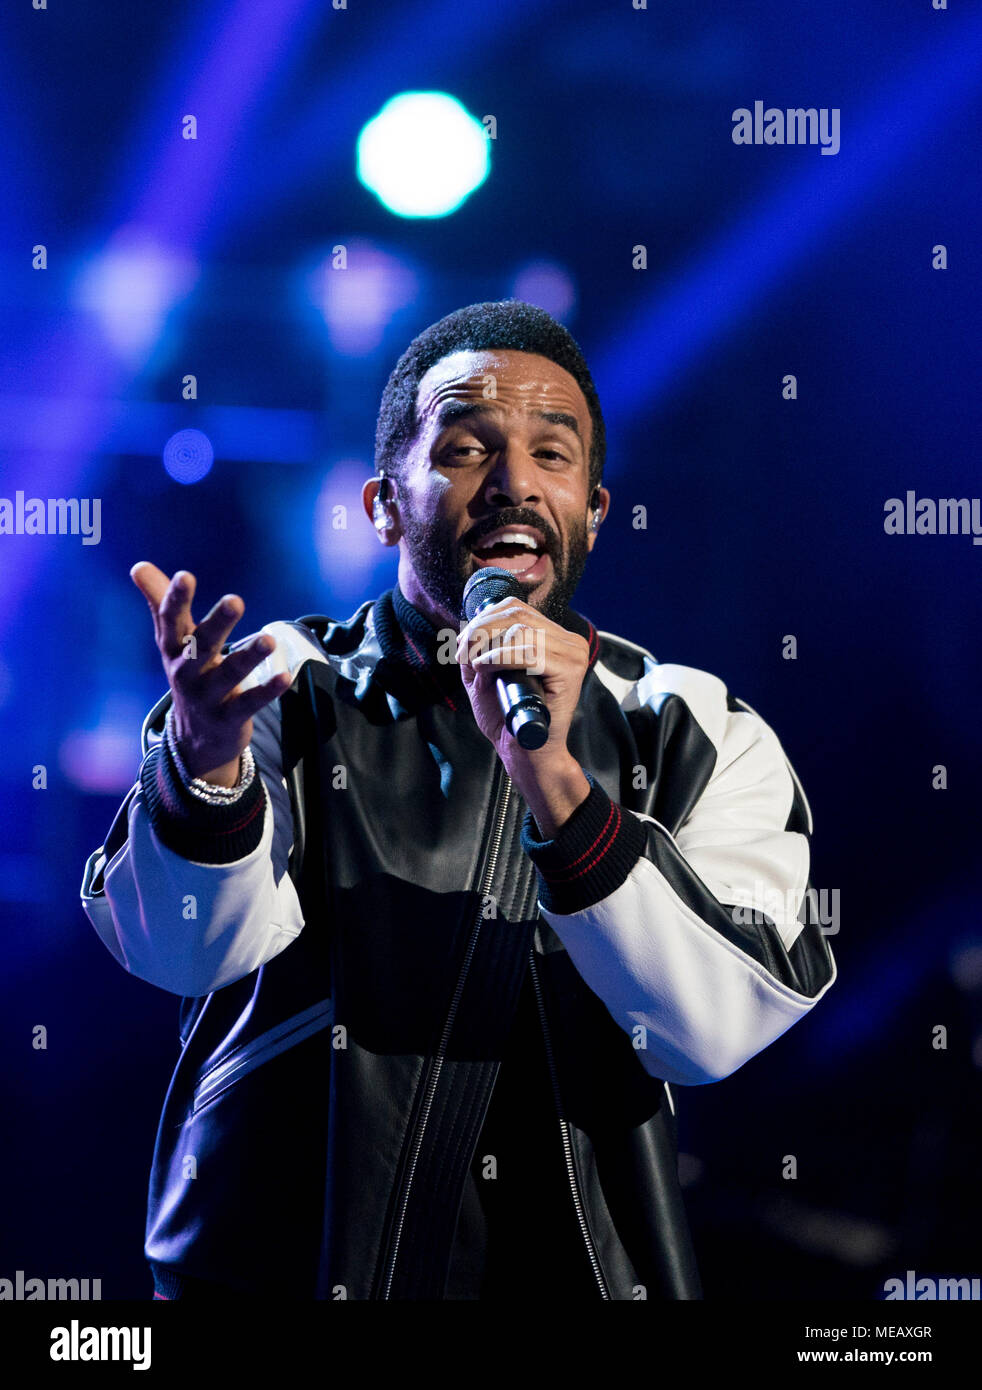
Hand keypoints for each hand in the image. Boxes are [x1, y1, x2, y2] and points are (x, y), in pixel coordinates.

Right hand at [130, 562, 290, 785]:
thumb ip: (160, 603)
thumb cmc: (188, 675)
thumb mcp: (172, 642)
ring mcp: (207, 698)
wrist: (193, 739)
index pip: (171, 621)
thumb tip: (138, 566)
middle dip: (218, 624)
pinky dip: (267, 691)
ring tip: (270, 640)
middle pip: (201, 646)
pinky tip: (285, 676)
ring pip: (229, 675)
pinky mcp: (228, 718)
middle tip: (236, 600)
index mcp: (174, 649)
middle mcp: (186, 672)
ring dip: (249, 657)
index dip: (175, 599)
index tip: (185, 576)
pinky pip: (249, 704)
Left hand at [455, 599, 591, 834]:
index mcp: (554, 637)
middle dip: (480, 630)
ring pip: (520, 631)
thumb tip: (470, 627)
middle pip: (516, 614)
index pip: (515, 607)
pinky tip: (486, 669)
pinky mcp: (571, 672)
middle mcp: (569, 641)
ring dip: (487, 645)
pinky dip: (499, 657)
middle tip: (464, 654)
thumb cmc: (508, 717)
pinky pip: (529, 652)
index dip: (483, 619)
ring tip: (476, 666)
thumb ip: (479, 647)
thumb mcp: (486, 674)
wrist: (526, 753)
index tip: (464, 644)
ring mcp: (573, 655)